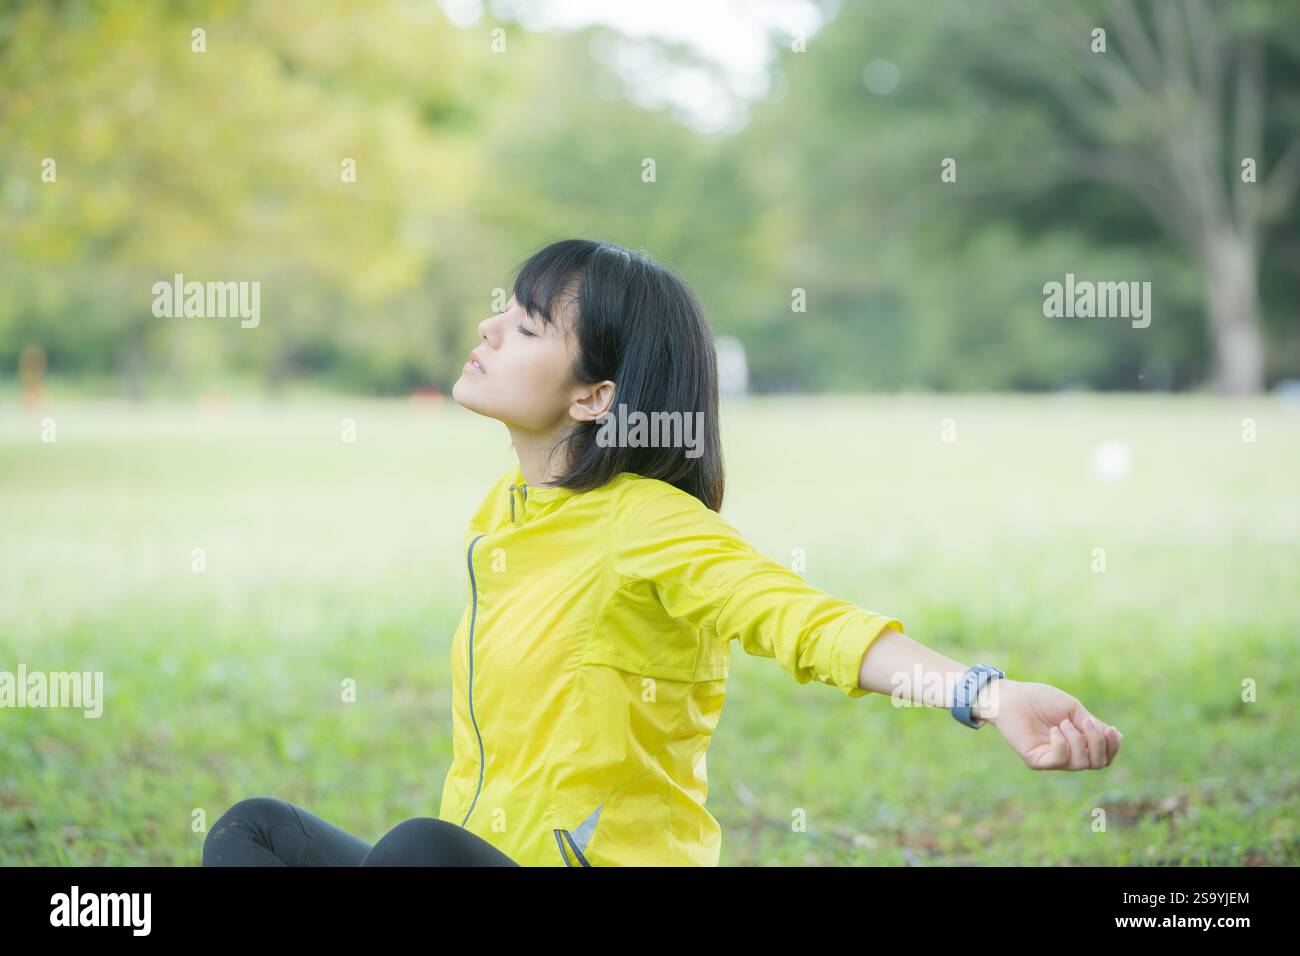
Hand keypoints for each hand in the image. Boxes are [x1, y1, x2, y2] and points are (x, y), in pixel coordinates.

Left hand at [979, 679, 1122, 769]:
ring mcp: (1053, 759)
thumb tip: (1117, 736)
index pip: (1105, 757)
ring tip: (1063, 723)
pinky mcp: (1037, 761)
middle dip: (1098, 743)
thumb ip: (1093, 725)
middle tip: (1085, 722)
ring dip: (1078, 740)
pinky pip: (1059, 760)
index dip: (1113, 747)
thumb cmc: (1041, 699)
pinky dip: (1062, 743)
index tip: (1111, 730)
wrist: (1012, 696)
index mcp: (1079, 743)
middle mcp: (1068, 754)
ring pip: (1081, 763)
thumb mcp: (1073, 709)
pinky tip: (1053, 730)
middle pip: (1098, 763)